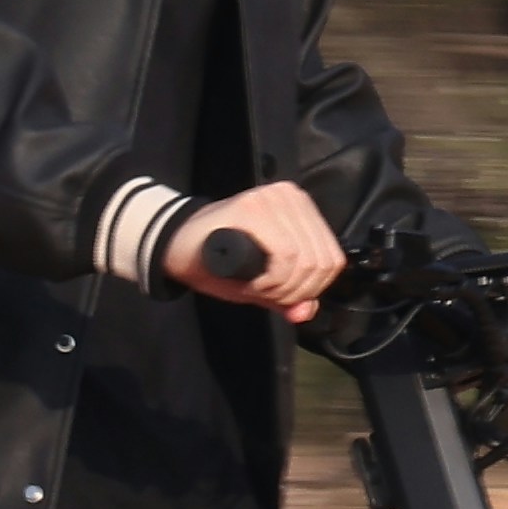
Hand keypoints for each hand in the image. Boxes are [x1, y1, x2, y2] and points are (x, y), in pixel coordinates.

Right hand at [168, 181, 339, 319]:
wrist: (175, 246)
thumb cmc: (219, 262)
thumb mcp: (263, 284)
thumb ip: (290, 297)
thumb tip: (307, 312)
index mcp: (301, 209)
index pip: (332, 259)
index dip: (312, 290)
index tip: (283, 297)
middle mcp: (290, 197)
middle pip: (320, 262)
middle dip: (295, 292)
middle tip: (266, 294)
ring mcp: (271, 198)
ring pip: (303, 260)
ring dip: (281, 288)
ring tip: (257, 288)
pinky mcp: (252, 207)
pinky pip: (284, 255)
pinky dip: (271, 280)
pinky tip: (252, 282)